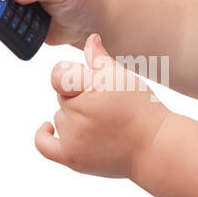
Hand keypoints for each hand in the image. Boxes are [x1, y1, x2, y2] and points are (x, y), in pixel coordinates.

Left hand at [34, 34, 169, 178]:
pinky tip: (47, 127)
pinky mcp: (71, 157)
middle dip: (79, 96)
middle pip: (62, 97)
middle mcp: (76, 115)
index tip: (87, 80)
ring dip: (73, 117)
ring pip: (60, 118)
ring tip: (103, 123)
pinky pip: (44, 145)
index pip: (58, 75)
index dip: (71, 75)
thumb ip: (100, 58)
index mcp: (87, 90)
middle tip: (106, 106)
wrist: (154, 147)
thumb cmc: (142, 109)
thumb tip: (90, 39)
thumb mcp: (123, 77)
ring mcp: (72, 138)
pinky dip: (43, 134)